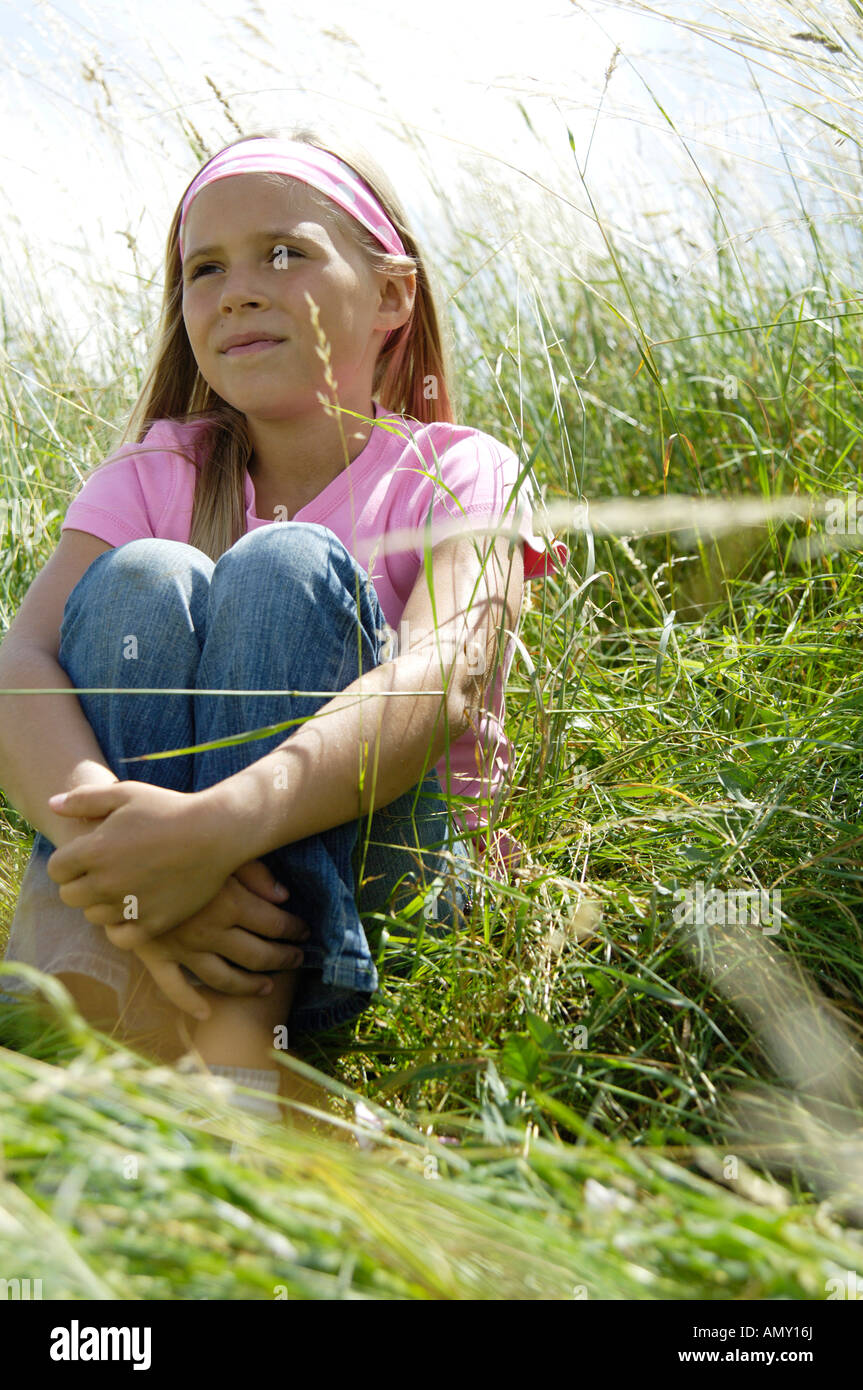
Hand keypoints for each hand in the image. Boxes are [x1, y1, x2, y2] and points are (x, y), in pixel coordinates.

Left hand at [45, 781, 243, 938]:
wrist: (216, 833)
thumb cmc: (170, 808)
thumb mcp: (125, 793)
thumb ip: (84, 798)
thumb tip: (51, 805)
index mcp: (94, 850)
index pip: (56, 870)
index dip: (69, 862)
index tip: (88, 855)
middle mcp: (106, 882)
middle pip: (70, 897)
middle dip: (81, 884)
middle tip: (104, 872)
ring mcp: (129, 905)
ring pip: (94, 916)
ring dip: (103, 904)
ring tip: (124, 887)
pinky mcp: (153, 923)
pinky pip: (120, 937)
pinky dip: (121, 927)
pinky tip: (133, 910)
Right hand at [115, 860, 310, 1019]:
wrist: (120, 849)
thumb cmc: (174, 840)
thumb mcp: (221, 849)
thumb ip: (255, 873)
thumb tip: (284, 898)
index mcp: (230, 903)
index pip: (275, 924)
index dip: (294, 930)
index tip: (305, 932)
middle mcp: (209, 931)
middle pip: (257, 955)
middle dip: (282, 959)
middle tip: (297, 959)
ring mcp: (181, 947)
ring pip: (224, 978)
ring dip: (249, 985)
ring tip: (266, 986)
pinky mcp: (154, 954)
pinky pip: (174, 987)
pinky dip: (190, 1003)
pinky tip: (206, 1011)